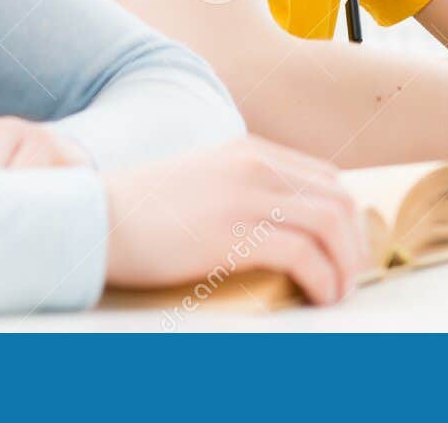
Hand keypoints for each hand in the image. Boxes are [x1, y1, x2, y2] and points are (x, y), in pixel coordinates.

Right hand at [102, 136, 366, 305]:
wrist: (93, 218)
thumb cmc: (141, 212)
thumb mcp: (203, 180)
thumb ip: (241, 188)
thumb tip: (279, 225)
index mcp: (251, 151)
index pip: (327, 178)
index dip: (347, 219)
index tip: (345, 253)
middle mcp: (256, 165)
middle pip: (338, 199)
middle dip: (354, 244)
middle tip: (347, 279)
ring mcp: (246, 196)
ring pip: (331, 224)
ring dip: (344, 265)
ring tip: (336, 294)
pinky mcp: (234, 233)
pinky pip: (304, 255)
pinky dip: (323, 279)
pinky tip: (319, 297)